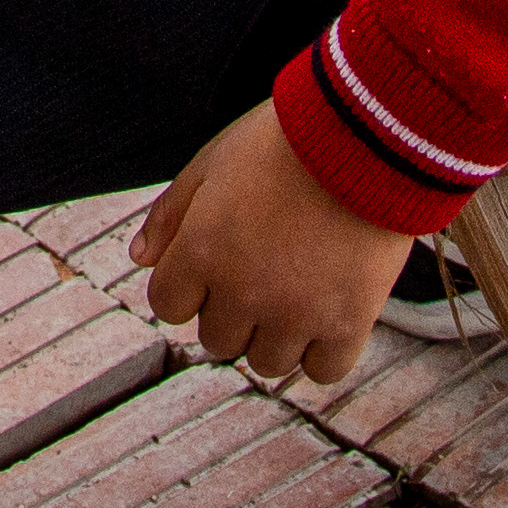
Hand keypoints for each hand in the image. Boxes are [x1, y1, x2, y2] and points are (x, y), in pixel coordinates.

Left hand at [132, 96, 413, 391]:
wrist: (367, 136)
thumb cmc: (284, 142)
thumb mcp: (212, 163)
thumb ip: (170, 214)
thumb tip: (140, 259)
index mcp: (201, 251)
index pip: (167, 307)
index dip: (187, 285)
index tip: (215, 264)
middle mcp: (242, 293)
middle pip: (217, 339)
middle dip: (231, 310)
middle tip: (263, 270)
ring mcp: (296, 314)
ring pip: (266, 362)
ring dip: (274, 335)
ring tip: (298, 290)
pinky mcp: (348, 324)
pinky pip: (322, 371)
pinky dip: (322, 352)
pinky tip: (328, 315)